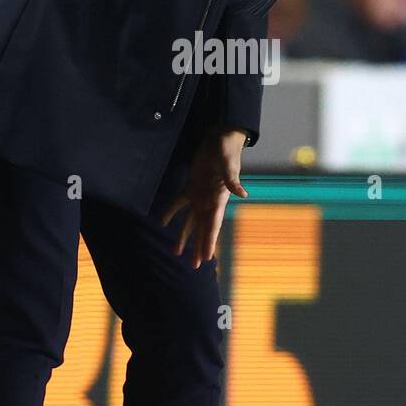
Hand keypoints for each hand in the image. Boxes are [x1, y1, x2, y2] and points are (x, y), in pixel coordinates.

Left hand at [159, 127, 248, 268]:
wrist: (221, 139)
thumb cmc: (227, 151)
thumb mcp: (230, 165)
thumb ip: (233, 181)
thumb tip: (243, 195)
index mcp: (219, 199)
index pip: (213, 224)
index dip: (209, 241)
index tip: (206, 257)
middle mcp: (209, 201)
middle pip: (202, 229)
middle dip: (198, 247)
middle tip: (194, 266)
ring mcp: (200, 195)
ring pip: (190, 221)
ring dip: (184, 236)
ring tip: (176, 253)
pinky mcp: (191, 185)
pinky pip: (179, 202)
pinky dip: (170, 212)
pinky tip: (162, 223)